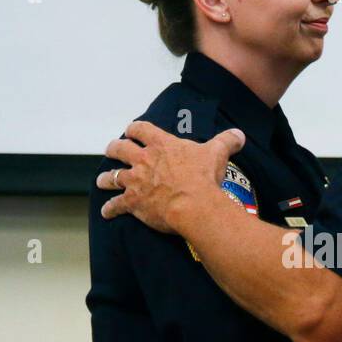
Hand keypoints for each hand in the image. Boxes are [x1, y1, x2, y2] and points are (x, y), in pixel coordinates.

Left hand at [97, 120, 244, 233]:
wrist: (194, 205)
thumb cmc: (203, 179)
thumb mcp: (217, 154)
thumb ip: (227, 141)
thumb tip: (239, 134)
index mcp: (161, 145)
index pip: (142, 130)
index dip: (135, 129)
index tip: (131, 130)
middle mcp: (144, 160)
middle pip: (120, 149)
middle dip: (114, 148)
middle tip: (111, 149)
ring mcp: (136, 181)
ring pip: (112, 176)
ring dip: (105, 178)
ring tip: (101, 180)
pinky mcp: (133, 202)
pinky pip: (116, 205)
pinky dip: (110, 209)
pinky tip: (106, 212)